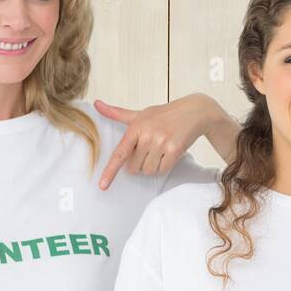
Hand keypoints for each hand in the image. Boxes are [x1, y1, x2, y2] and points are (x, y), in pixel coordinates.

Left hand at [95, 93, 221, 189]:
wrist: (194, 111)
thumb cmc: (164, 114)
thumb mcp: (140, 113)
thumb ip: (117, 113)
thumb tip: (96, 104)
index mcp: (135, 126)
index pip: (120, 153)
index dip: (110, 171)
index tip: (102, 186)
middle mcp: (147, 135)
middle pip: (135, 167)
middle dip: (140, 164)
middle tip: (149, 151)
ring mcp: (162, 142)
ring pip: (149, 170)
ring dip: (153, 165)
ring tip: (160, 150)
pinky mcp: (175, 149)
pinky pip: (163, 169)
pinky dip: (165, 165)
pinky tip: (169, 153)